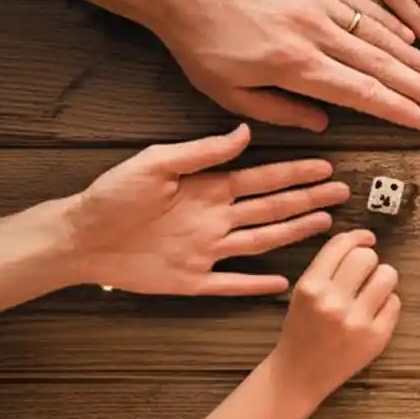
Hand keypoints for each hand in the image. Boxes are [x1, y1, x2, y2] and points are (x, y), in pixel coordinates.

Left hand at [67, 124, 344, 295]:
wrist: (79, 237)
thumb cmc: (111, 195)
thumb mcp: (155, 163)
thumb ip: (202, 152)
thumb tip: (243, 132)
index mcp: (208, 189)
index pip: (263, 179)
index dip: (295, 174)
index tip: (324, 166)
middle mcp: (215, 219)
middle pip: (272, 209)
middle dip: (307, 200)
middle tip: (340, 193)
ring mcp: (206, 251)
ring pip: (262, 242)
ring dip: (293, 234)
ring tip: (326, 226)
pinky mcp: (191, 281)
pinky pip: (230, 284)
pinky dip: (255, 286)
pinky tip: (282, 285)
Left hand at [147, 0, 419, 131]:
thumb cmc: (196, 39)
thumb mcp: (227, 89)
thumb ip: (279, 110)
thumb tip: (322, 122)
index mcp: (293, 62)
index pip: (361, 92)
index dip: (399, 109)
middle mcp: (313, 28)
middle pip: (381, 63)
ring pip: (378, 30)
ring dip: (415, 54)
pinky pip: (360, 0)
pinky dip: (388, 19)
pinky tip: (410, 34)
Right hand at [269, 229, 399, 408]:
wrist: (299, 375)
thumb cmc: (303, 329)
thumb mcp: (303, 292)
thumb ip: (329, 265)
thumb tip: (364, 239)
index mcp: (310, 287)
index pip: (342, 245)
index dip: (358, 237)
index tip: (367, 239)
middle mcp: (332, 302)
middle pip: (367, 257)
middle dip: (369, 261)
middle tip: (364, 274)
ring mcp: (356, 321)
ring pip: (387, 275)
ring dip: (382, 279)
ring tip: (373, 290)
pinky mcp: (375, 338)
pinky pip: (395, 302)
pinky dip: (387, 303)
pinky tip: (374, 312)